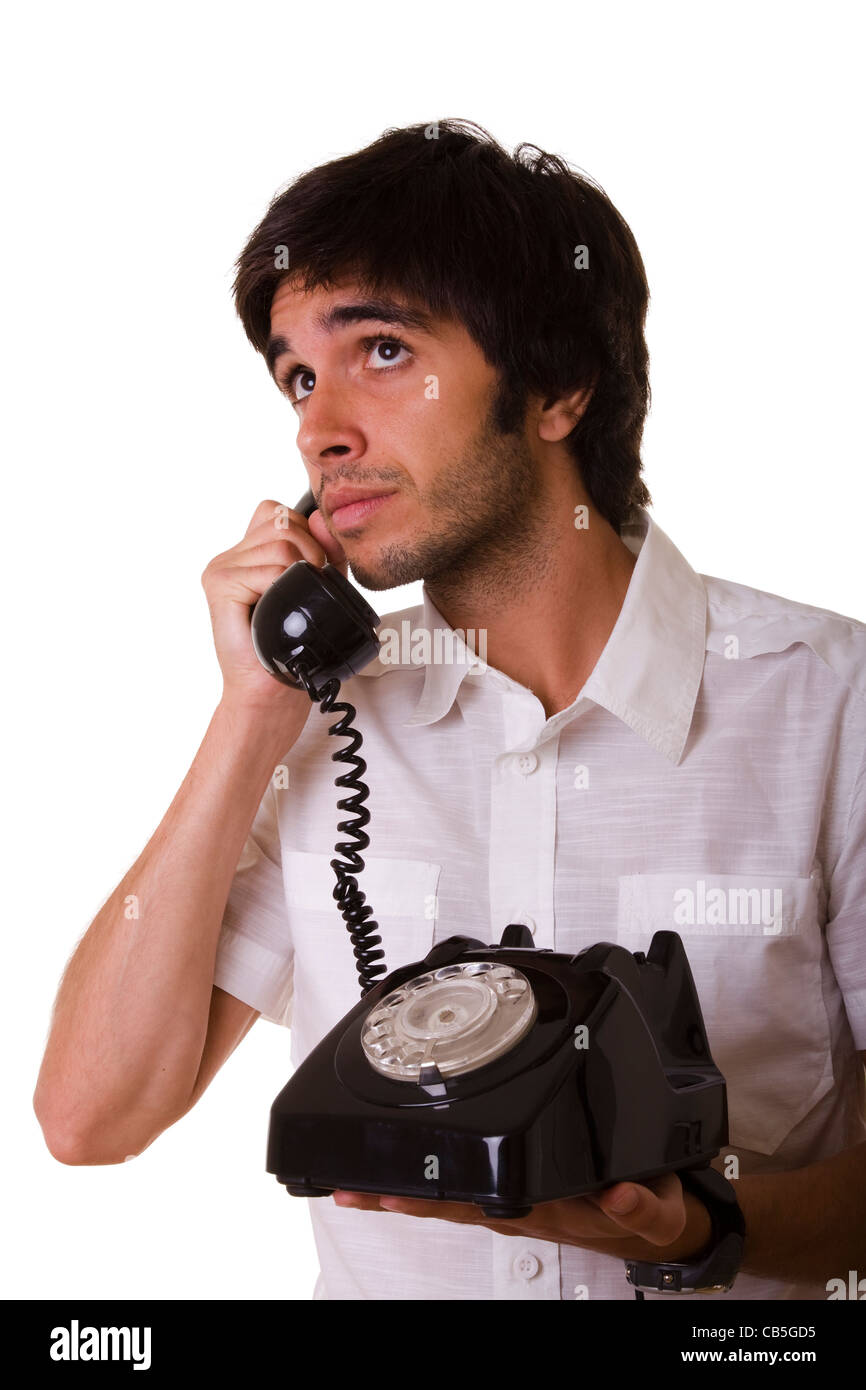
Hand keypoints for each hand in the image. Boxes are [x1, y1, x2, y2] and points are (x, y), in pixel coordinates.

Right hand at [200, 497, 346, 712]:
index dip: (304, 533)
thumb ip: (325, 552)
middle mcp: (231, 557)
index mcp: (249, 554)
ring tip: (294, 603)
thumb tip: (322, 517)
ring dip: (300, 571)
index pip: (277, 512)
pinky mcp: (219, 584)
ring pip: (279, 544)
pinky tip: (276, 610)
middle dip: (310, 551)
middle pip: (282, 522)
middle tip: (309, 589)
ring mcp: (222, 568)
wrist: (267, 692)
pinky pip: (268, 569)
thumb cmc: (290, 648)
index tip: (314, 567)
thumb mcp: (318, 590)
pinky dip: (282, 587)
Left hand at [332, 1171, 709, 1260]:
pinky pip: (460, 1192)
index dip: (433, 1197)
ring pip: (447, 1199)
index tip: (393, 1191)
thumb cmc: (645, 1209)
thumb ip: (641, 1203)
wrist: (651, 1221)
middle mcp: (518, 1208)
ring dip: (401, 1192)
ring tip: (354, 1185)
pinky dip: (426, 1184)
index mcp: (545, 1206)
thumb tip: (620, 1193)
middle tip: (348, 1190)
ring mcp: (510, 1205)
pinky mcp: (511, 1196)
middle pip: (446, 1203)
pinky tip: (397, 1177)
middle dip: (395, 1196)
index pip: (479, 1201)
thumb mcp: (657, 1209)